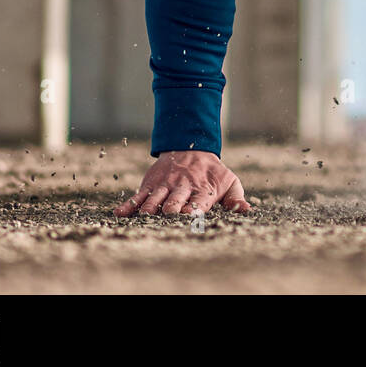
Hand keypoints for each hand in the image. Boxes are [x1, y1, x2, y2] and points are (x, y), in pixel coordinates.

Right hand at [114, 150, 252, 216]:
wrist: (191, 147)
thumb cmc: (212, 172)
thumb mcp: (229, 182)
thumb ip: (236, 199)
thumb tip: (246, 211)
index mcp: (202, 190)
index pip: (197, 203)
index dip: (193, 212)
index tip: (190, 219)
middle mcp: (182, 188)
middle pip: (174, 202)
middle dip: (171, 211)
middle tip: (167, 219)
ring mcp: (164, 186)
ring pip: (154, 199)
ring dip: (150, 209)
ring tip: (146, 217)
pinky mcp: (151, 184)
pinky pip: (138, 196)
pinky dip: (129, 205)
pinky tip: (119, 214)